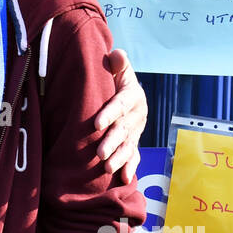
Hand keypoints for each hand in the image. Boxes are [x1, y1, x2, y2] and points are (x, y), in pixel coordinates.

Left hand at [94, 48, 147, 181]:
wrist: (128, 95)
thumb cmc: (115, 80)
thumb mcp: (118, 70)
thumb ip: (117, 63)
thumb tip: (116, 54)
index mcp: (133, 96)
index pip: (120, 105)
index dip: (109, 114)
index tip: (96, 124)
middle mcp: (137, 115)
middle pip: (123, 130)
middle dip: (112, 142)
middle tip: (99, 153)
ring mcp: (136, 131)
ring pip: (128, 146)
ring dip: (119, 158)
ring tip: (107, 169)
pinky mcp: (134, 143)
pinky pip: (134, 157)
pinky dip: (130, 168)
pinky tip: (123, 179)